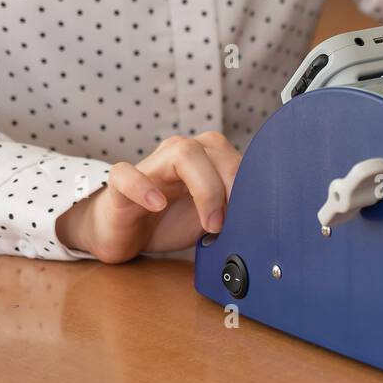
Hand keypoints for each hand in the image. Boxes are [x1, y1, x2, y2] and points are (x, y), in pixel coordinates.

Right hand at [55, 132, 241, 263]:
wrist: (124, 234)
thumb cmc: (169, 221)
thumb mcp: (210, 219)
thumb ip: (234, 213)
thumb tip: (264, 224)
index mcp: (206, 159)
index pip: (235, 156)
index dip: (250, 184)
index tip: (257, 215)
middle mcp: (180, 154)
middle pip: (214, 148)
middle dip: (232, 185)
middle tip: (233, 224)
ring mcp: (150, 166)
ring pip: (182, 152)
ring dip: (205, 188)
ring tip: (210, 224)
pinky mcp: (118, 185)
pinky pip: (126, 173)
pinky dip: (143, 186)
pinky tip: (157, 205)